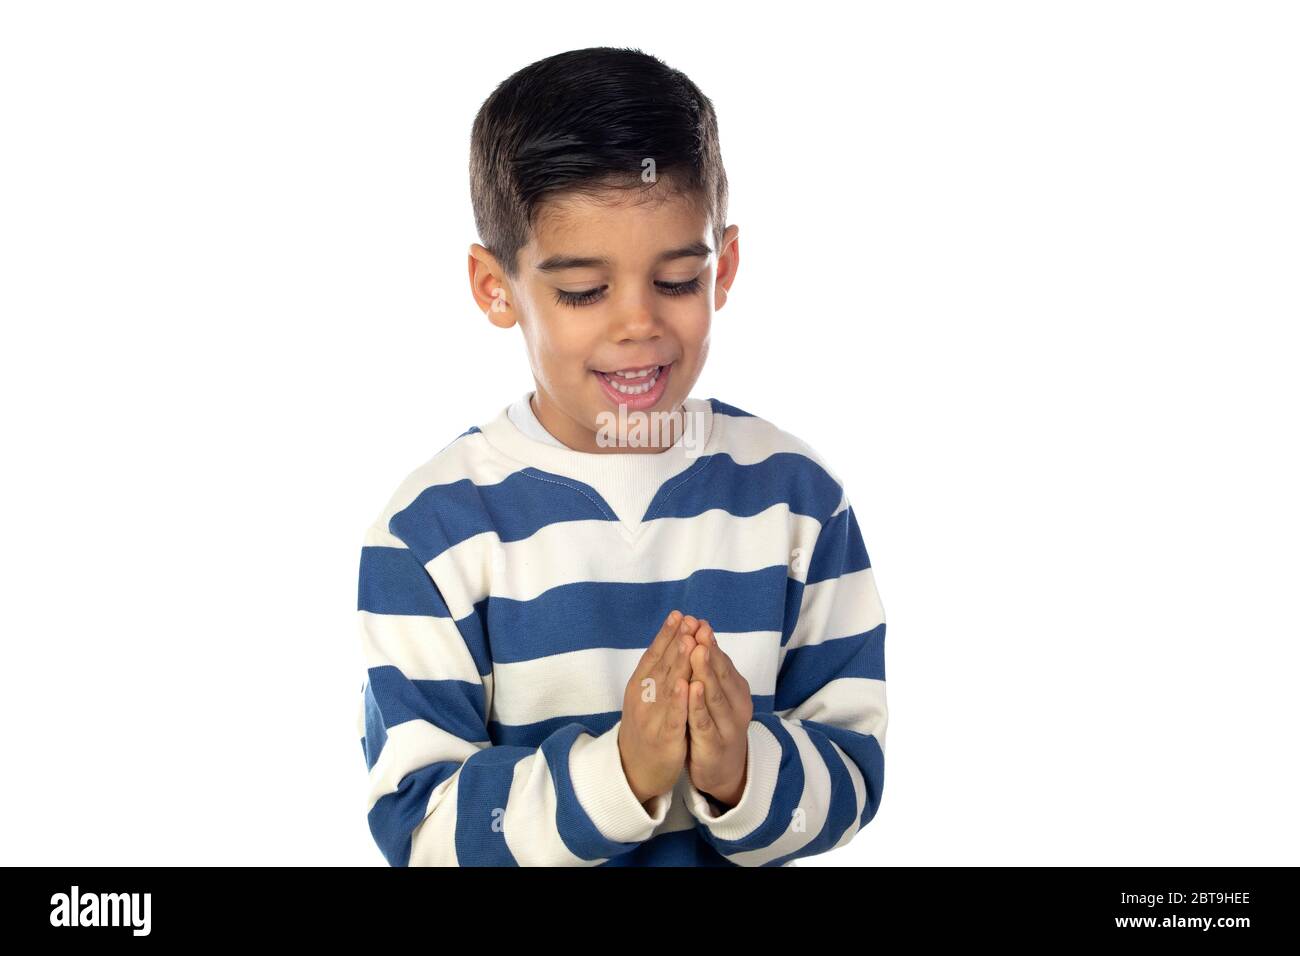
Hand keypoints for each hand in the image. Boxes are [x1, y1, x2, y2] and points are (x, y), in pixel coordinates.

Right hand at [617, 610, 699, 804]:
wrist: (633, 769)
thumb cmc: (645, 726)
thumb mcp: (647, 695)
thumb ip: (659, 670)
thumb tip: (674, 638)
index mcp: (639, 685)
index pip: (654, 655)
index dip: (666, 635)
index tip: (679, 614)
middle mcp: (643, 698)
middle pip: (662, 666)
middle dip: (677, 642)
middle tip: (688, 620)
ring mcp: (651, 718)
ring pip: (667, 688)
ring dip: (678, 664)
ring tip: (689, 642)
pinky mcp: (663, 739)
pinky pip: (672, 718)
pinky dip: (678, 702)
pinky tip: (687, 686)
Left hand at [685, 619, 752, 808]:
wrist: (725, 771)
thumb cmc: (717, 725)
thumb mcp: (718, 695)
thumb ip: (712, 671)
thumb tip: (702, 635)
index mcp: (736, 690)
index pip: (722, 662)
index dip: (710, 642)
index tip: (698, 621)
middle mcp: (735, 704)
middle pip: (720, 674)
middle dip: (708, 651)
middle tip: (698, 629)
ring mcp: (726, 725)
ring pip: (714, 695)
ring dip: (704, 672)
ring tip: (696, 650)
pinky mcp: (714, 745)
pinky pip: (704, 723)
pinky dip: (698, 705)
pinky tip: (691, 689)